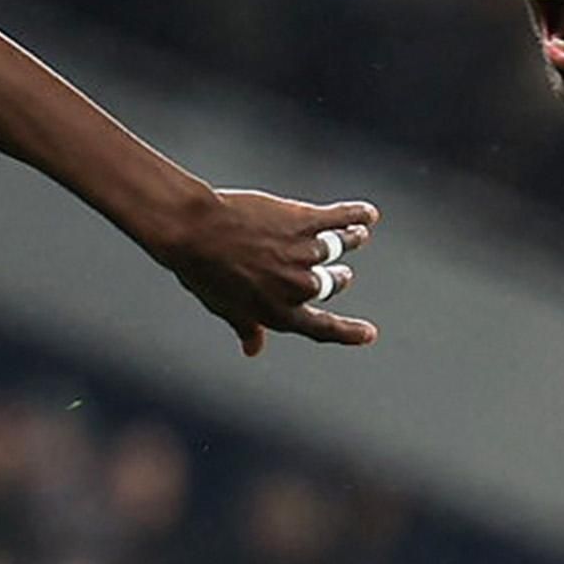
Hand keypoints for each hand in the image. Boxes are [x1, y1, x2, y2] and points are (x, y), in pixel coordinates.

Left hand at [158, 189, 377, 355]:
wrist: (194, 231)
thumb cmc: (202, 270)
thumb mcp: (224, 306)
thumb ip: (246, 326)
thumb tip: (253, 349)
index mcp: (280, 314)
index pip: (324, 328)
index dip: (349, 332)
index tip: (369, 333)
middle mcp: (299, 287)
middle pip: (333, 283)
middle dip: (338, 278)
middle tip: (341, 273)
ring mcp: (305, 253)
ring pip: (341, 247)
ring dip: (351, 240)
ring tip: (358, 234)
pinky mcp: (304, 221)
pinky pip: (340, 218)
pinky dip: (357, 215)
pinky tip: (368, 214)